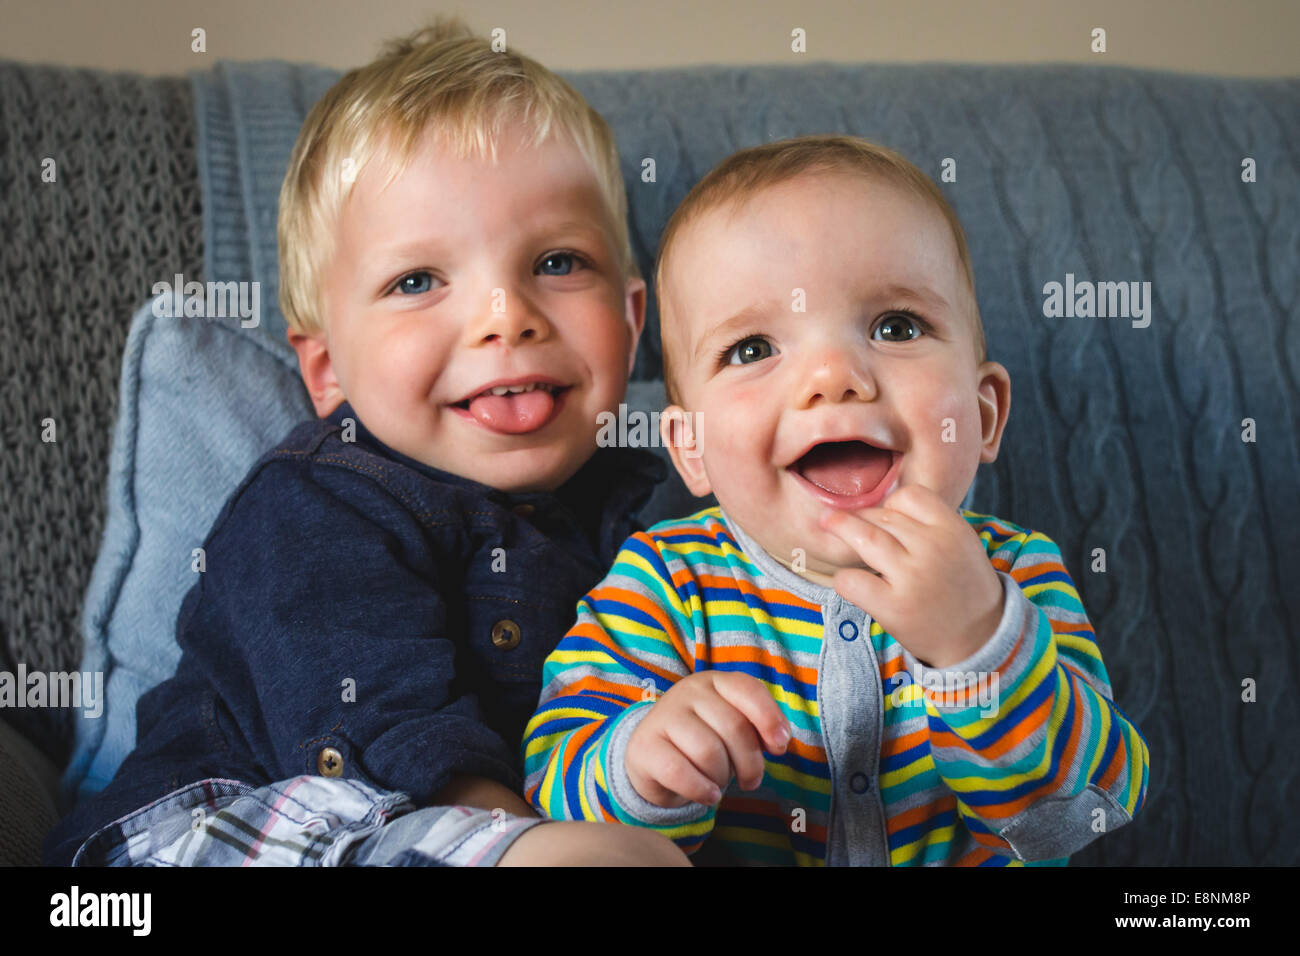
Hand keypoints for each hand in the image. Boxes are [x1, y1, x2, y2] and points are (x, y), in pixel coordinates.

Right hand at [625, 671, 790, 807]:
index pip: (748, 690)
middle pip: (734, 728)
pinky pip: (680, 773)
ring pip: (709, 753)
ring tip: (719, 782)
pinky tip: (708, 795)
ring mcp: (664, 716)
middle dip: (750, 763)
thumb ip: (758, 727)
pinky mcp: (644, 746)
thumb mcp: (732, 725)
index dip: (770, 719)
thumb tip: (779, 741)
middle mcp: (688, 692)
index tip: (780, 748)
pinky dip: (701, 790)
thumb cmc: (703, 739)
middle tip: (751, 780)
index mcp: (715, 681)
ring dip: (722, 777)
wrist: (652, 755)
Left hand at [818, 484, 1003, 669]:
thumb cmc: (962, 586)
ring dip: (840, 528)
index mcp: (953, 529)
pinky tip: (850, 582)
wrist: (980, 637)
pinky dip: (844, 579)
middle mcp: (933, 549)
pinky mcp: (894, 607)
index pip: (909, 496)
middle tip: (839, 518)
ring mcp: (912, 577)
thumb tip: (881, 501)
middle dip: (859, 516)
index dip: (891, 503)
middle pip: (882, 516)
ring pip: (864, 538)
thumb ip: (930, 521)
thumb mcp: (962, 543)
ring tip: (826, 523)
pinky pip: (851, 580)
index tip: (885, 517)